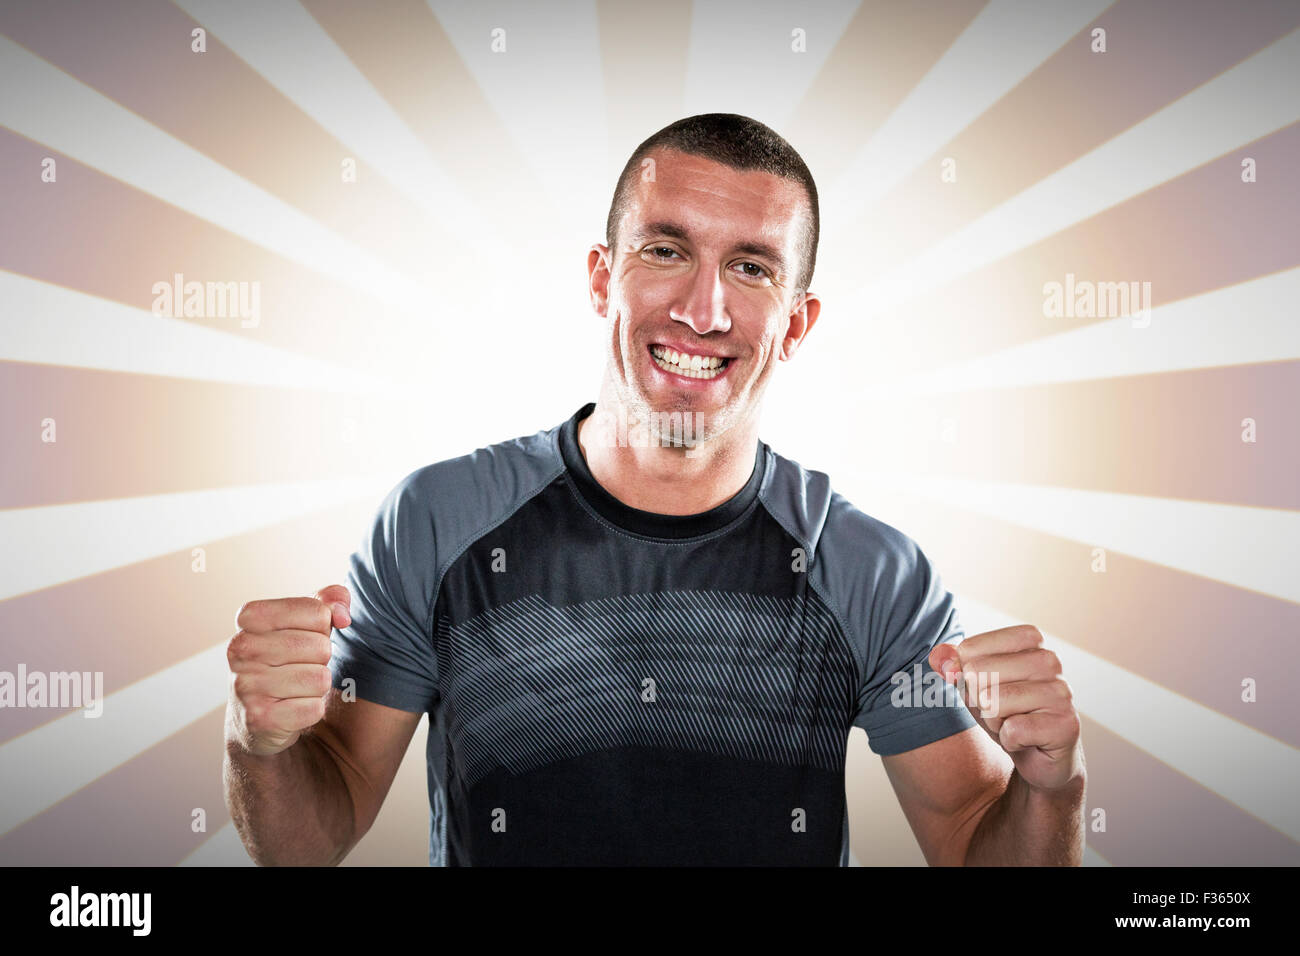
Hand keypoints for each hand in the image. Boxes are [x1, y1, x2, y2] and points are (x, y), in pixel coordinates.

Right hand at [226, 585, 350, 756]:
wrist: (259, 717)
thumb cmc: (289, 659)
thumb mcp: (307, 621)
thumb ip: (331, 600)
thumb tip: (342, 615)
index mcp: (250, 617)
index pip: (317, 612)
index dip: (322, 627)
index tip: (304, 636)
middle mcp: (241, 648)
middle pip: (320, 646)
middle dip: (320, 659)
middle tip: (299, 666)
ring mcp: (246, 684)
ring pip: (319, 678)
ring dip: (317, 686)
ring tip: (295, 687)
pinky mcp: (259, 718)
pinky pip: (314, 709)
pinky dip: (311, 710)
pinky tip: (290, 708)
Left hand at [928, 625, 1082, 792]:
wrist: (1039, 757)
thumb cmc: (1006, 713)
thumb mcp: (972, 685)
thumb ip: (951, 665)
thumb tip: (938, 657)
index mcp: (1029, 640)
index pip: (970, 649)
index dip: (967, 676)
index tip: (989, 688)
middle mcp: (1049, 660)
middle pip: (978, 673)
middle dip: (979, 701)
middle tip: (1002, 712)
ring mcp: (1060, 691)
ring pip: (993, 701)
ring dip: (994, 721)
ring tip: (1014, 724)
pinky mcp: (1065, 724)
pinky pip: (1012, 730)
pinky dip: (1010, 740)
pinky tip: (1027, 740)